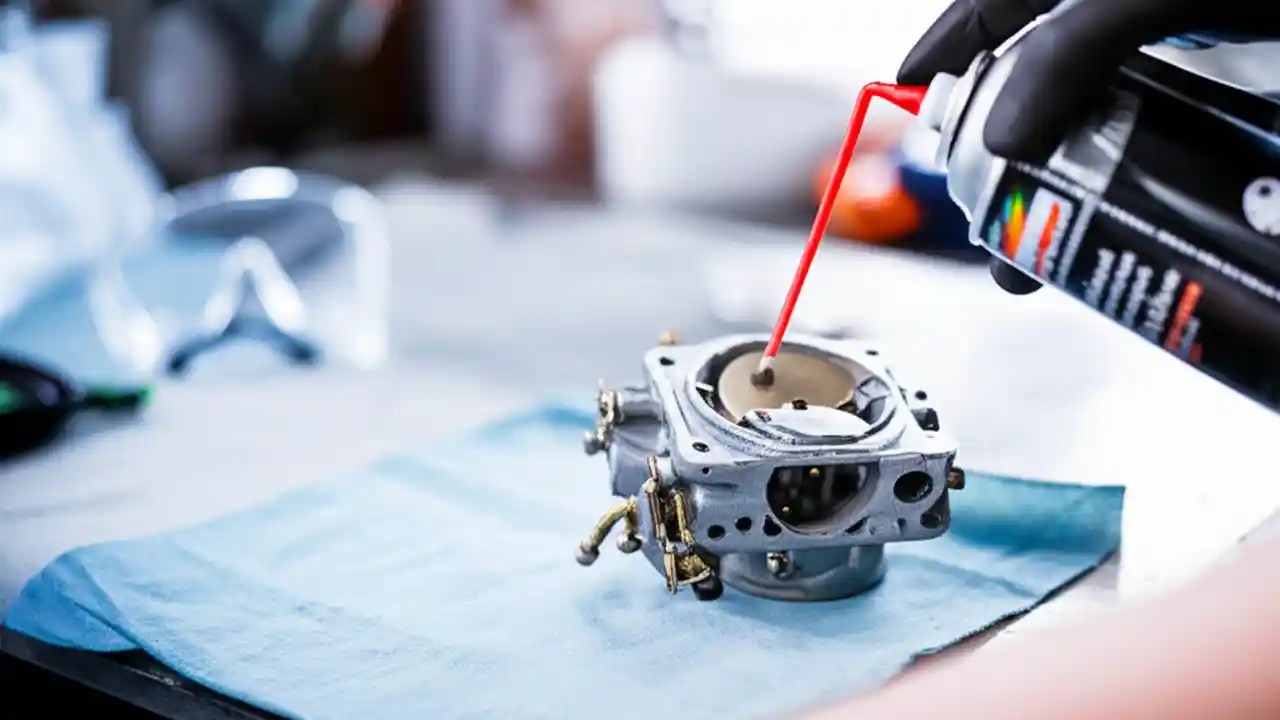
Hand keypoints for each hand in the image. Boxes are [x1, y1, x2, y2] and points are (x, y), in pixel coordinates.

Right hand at [896, 0, 1279, 293]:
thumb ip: (1072, 45)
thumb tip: (1002, 135)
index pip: (989, 11)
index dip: (942, 59)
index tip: (904, 103)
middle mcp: (1119, 12)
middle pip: (1033, 89)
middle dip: (1003, 167)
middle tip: (994, 230)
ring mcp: (1171, 48)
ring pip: (1091, 127)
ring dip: (1066, 192)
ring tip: (1052, 255)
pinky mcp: (1220, 92)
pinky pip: (1153, 142)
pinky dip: (1134, 186)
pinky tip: (1128, 222)